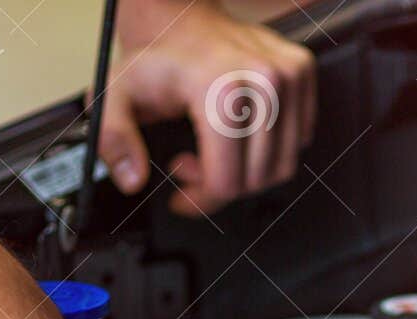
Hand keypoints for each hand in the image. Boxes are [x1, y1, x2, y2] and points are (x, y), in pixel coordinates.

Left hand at [98, 0, 315, 215]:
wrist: (183, 20)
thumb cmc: (157, 60)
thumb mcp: (116, 96)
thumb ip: (113, 138)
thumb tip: (131, 178)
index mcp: (222, 90)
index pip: (228, 181)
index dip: (201, 200)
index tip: (181, 196)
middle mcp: (264, 81)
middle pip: (255, 179)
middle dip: (220, 185)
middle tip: (192, 166)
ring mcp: (289, 77)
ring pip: (280, 166)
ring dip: (246, 171)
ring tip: (213, 150)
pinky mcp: (303, 75)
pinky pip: (297, 141)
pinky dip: (268, 150)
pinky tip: (238, 136)